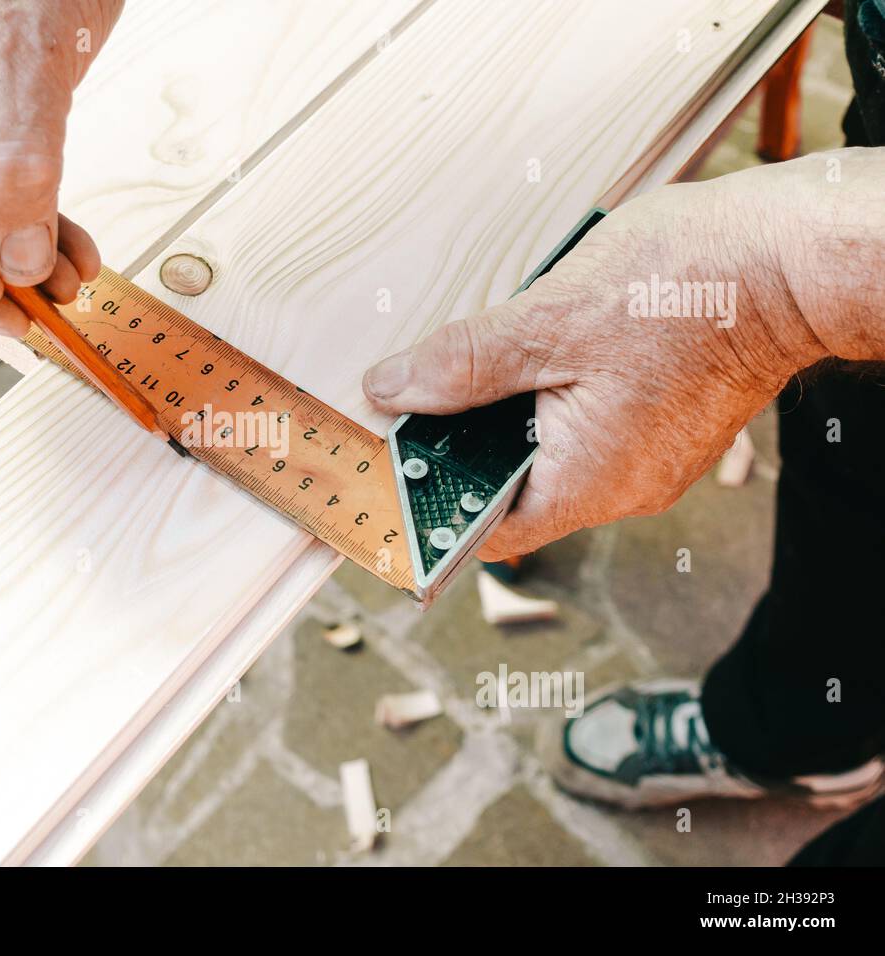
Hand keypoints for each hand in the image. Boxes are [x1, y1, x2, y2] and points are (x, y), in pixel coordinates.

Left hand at [363, 171, 830, 560]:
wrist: (796, 257)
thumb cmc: (689, 286)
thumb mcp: (550, 321)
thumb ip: (464, 364)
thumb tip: (393, 389)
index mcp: (589, 481)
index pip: (487, 529)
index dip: (434, 501)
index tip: (395, 463)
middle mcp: (622, 486)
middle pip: (512, 487)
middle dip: (465, 442)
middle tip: (425, 387)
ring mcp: (647, 457)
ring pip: (548, 452)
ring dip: (507, 411)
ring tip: (486, 356)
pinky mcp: (662, 424)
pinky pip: (585, 426)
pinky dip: (550, 395)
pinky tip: (540, 347)